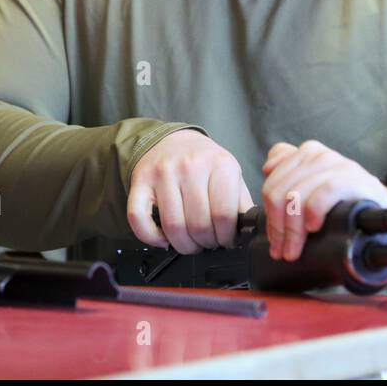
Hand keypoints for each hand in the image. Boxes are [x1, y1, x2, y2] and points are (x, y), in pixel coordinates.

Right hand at [127, 129, 253, 253]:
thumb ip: (241, 202)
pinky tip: (163, 239)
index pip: (224, 215)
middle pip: (198, 224)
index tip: (227, 241)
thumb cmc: (205, 163)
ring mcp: (163, 173)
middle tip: (209, 243)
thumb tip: (247, 232)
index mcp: (220, 165)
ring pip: (173, 226)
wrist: (173, 140)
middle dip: (206, 243)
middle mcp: (190, 166)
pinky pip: (139, 218)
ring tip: (191, 243)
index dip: (226, 237)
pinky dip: (151, 237)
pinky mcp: (140, 181)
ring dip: (183, 245)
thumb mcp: (231, 173)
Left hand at [260, 140, 386, 261]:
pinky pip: (324, 192)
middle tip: (282, 250)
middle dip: (277, 227)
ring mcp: (336, 164)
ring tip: (295, 249)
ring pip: (297, 196)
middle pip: (279, 190)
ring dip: (293, 230)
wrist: (385, 210)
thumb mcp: (315, 185)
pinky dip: (314, 213)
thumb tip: (268, 169)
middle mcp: (318, 154)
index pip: (272, 178)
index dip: (268, 213)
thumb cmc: (347, 202)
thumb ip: (291, 173)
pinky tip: (314, 228)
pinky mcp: (353, 178)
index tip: (275, 238)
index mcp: (306, 154)